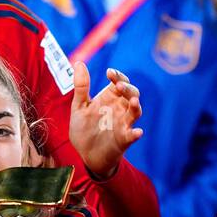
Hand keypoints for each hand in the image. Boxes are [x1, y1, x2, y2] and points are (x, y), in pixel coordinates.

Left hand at [68, 60, 143, 178]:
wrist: (83, 154)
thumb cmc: (84, 129)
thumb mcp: (79, 107)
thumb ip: (81, 87)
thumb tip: (79, 62)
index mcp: (110, 98)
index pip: (120, 81)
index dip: (118, 75)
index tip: (109, 73)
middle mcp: (119, 109)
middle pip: (131, 94)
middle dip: (128, 89)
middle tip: (119, 86)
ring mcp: (123, 124)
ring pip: (135, 112)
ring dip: (135, 106)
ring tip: (132, 102)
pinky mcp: (123, 140)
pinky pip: (132, 136)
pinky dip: (135, 134)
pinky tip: (136, 132)